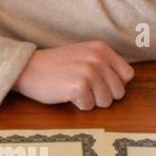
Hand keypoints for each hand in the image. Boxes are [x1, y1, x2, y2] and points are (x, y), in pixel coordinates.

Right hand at [13, 41, 134, 109]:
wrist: (28, 68)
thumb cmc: (56, 66)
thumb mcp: (85, 55)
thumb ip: (105, 64)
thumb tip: (125, 82)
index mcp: (102, 49)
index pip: (127, 75)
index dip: (113, 84)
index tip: (97, 83)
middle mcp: (98, 58)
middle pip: (118, 92)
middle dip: (102, 95)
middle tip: (83, 88)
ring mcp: (89, 72)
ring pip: (106, 102)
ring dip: (90, 101)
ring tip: (74, 90)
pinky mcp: (79, 87)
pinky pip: (89, 107)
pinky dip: (77, 105)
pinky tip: (66, 94)